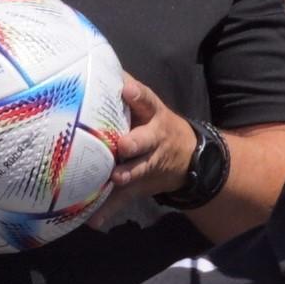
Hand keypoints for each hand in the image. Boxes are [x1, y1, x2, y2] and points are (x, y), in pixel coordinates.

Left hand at [97, 77, 199, 209]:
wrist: (192, 159)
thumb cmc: (154, 125)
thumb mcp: (147, 106)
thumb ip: (125, 90)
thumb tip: (93, 62)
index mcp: (152, 115)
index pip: (146, 100)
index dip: (137, 94)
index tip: (126, 89)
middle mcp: (153, 139)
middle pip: (144, 140)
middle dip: (134, 143)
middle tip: (122, 145)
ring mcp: (149, 164)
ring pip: (138, 170)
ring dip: (127, 175)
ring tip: (115, 179)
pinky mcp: (140, 185)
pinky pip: (124, 199)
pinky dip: (109, 211)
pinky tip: (95, 221)